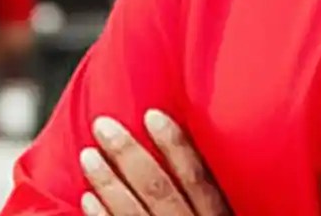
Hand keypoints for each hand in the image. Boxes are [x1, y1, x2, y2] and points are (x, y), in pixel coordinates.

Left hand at [79, 110, 230, 215]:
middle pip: (159, 189)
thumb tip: (206, 149)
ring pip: (133, 212)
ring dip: (108, 183)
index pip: (199, 178)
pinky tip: (87, 198)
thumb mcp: (234, 212)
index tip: (152, 115)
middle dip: (129, 156)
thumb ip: (214, 194)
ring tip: (88, 155)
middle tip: (103, 125)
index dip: (176, 145)